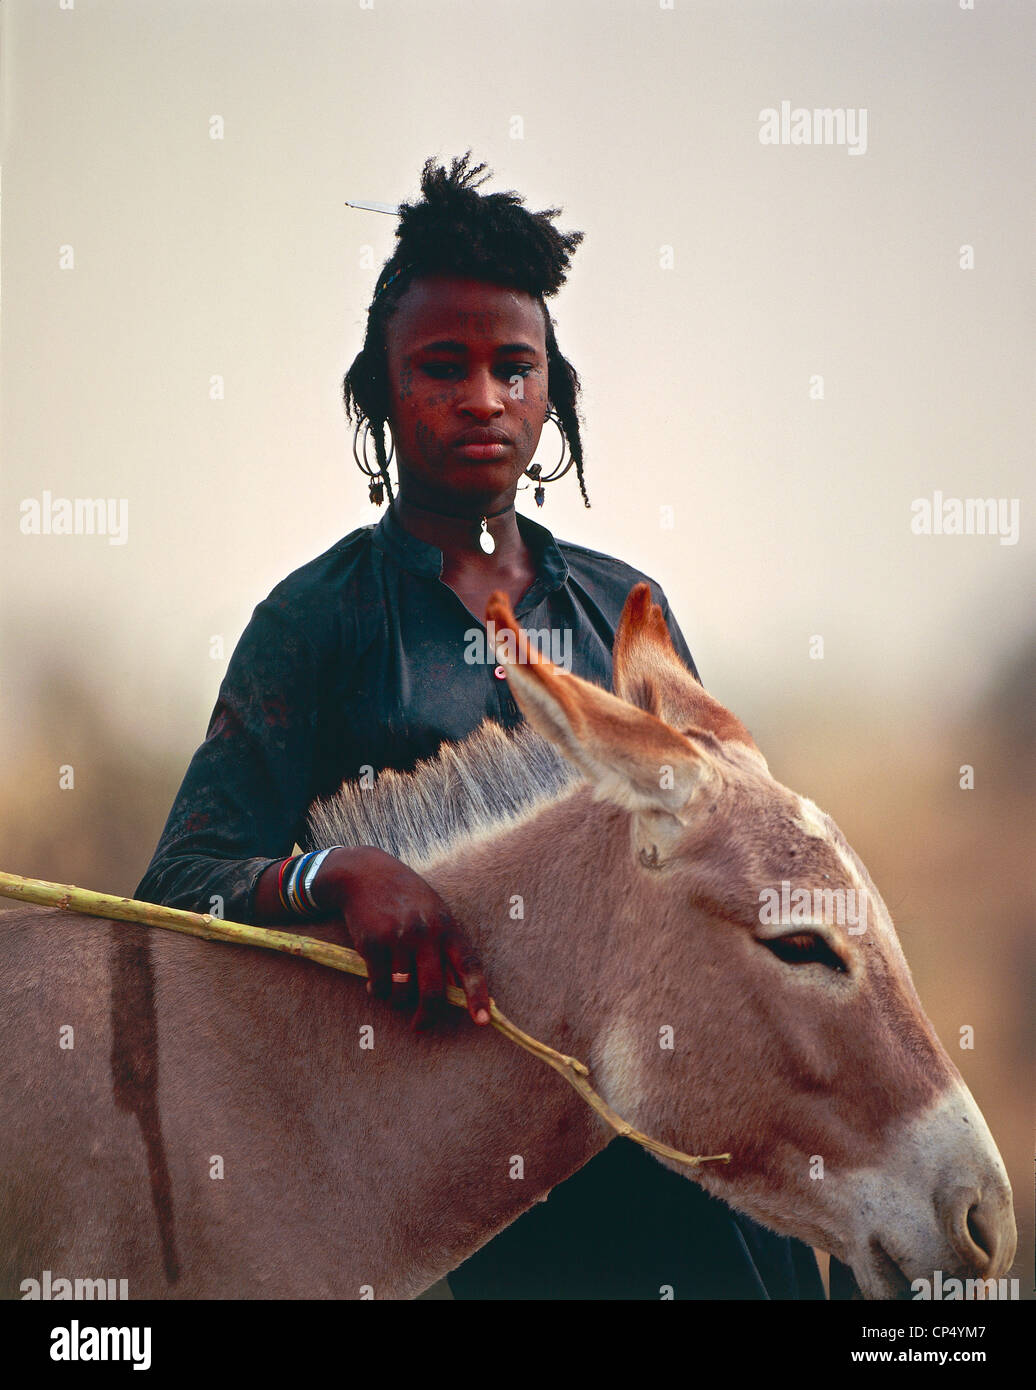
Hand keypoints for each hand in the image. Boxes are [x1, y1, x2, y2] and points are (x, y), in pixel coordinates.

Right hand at [311, 846, 491, 1031]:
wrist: (365, 874)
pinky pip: (379, 984)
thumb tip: (456, 989)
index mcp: (447, 926)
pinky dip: (377, 990)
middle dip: (427, 1016)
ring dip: (397, 1001)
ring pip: (402, 993)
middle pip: (432, 991)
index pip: (469, 965)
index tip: (482, 1021)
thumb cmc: (405, 897)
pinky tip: (375, 984)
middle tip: (420, 1025)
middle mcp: (425, 933)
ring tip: (393, 992)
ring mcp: (398, 938)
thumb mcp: (434, 912)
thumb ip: (445, 945)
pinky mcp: (373, 944)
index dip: (477, 995)